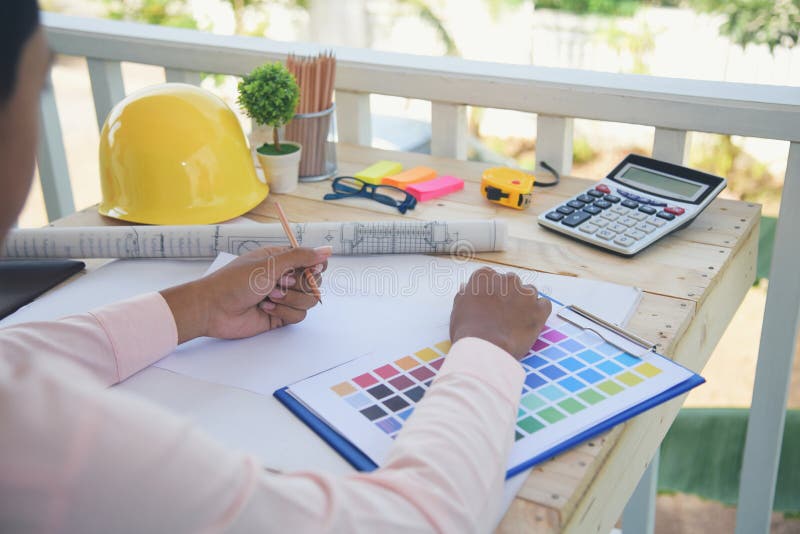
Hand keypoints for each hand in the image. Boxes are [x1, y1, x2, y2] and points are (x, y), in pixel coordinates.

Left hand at [161, 246, 331, 342]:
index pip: (312, 261)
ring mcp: (283, 298)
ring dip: (289, 300)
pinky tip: (265, 309)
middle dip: (298, 286)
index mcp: (282, 259)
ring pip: (308, 301)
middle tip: (279, 283)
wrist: (213, 309)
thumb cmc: (235, 281)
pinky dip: (283, 313)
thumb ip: (301, 256)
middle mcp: (284, 277)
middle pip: (314, 283)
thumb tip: (327, 250)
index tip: (309, 270)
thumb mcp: (270, 264)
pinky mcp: (280, 316)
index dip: (314, 267)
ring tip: (268, 298)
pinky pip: (298, 316)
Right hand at [449, 267, 550, 358]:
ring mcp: (526, 293)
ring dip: (524, 303)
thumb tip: (467, 289)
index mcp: (485, 276)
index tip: (489, 303)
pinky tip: (529, 323)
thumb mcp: (458, 308)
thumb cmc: (469, 330)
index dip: (490, 292)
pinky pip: (544, 305)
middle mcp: (507, 279)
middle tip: (502, 314)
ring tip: (515, 321)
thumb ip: (466, 294)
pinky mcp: (539, 308)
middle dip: (508, 295)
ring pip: (529, 292)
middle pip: (510, 283)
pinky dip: (539, 312)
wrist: (486, 348)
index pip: (490, 277)